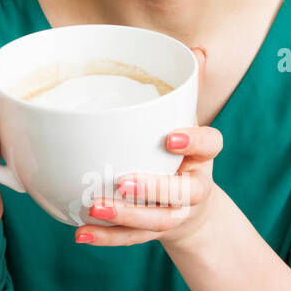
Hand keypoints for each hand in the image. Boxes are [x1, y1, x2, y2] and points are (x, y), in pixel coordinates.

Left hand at [74, 47, 223, 247]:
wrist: (189, 208)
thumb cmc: (179, 155)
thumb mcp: (186, 123)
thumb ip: (187, 92)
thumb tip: (199, 51)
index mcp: (202, 157)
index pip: (210, 146)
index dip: (194, 142)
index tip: (170, 137)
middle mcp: (193, 189)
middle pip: (180, 194)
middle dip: (152, 190)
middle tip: (122, 181)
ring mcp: (174, 214)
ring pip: (156, 221)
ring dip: (125, 217)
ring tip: (94, 208)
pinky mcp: (153, 232)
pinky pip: (131, 239)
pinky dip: (105, 238)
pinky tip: (80, 234)